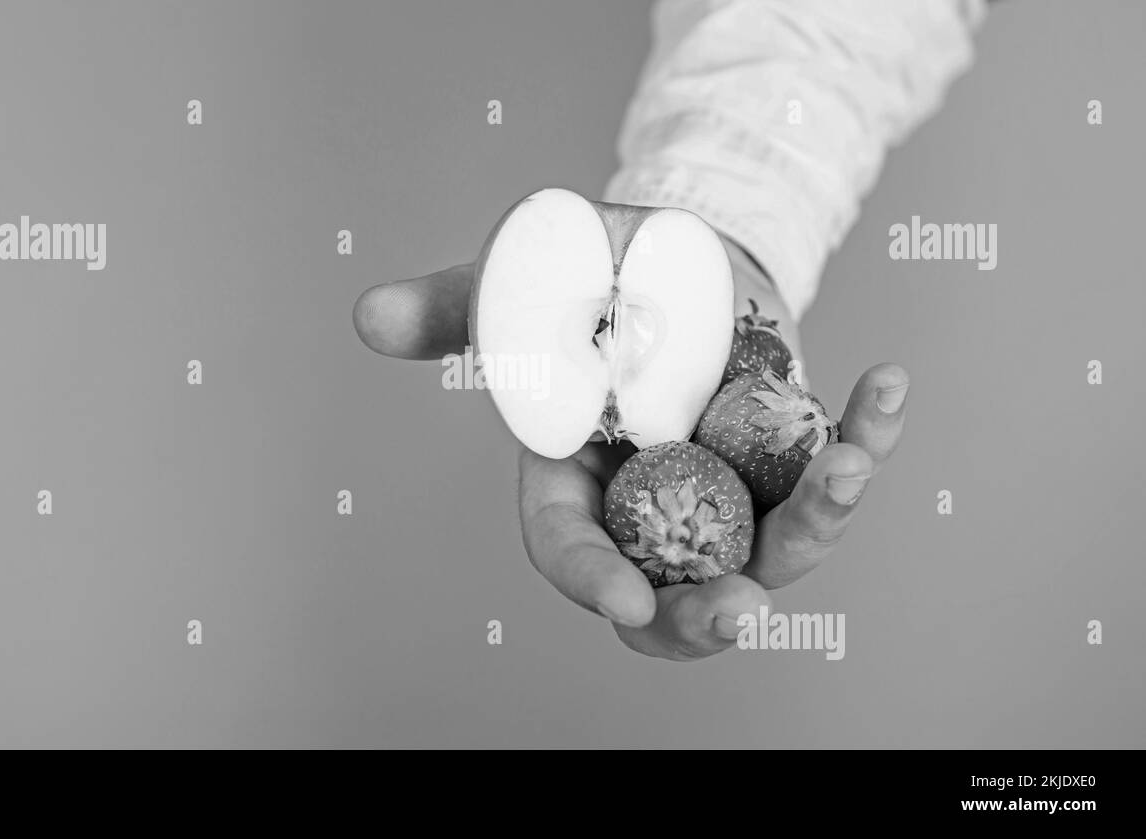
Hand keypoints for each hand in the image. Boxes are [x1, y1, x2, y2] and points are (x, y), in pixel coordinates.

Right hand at [353, 241, 907, 660]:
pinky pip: (833, 473)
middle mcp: (654, 501)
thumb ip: (453, 309)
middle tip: (744, 612)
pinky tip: (885, 386)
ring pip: (771, 550)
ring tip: (848, 465)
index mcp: (577, 477)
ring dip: (819, 523)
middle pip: (677, 592)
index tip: (628, 604)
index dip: (593, 581)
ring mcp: (730, 488)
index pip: (572, 547)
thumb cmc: (590, 274)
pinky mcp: (791, 458)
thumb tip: (367, 316)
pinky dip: (867, 438)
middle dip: (709, 616)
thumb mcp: (523, 285)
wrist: (674, 249)